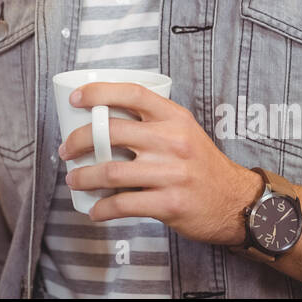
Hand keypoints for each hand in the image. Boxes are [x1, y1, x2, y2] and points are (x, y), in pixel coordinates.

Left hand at [57, 83, 260, 245]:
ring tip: (74, 179)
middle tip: (66, 150)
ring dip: (83, 177)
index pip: (133, 93)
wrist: (235, 201)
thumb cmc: (201, 165)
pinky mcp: (170, 203)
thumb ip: (152, 123)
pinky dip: (102, 209)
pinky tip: (94, 210)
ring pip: (110, 171)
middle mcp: (172, 141)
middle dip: (78, 140)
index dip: (100, 92)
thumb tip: (103, 121)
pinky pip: (123, 204)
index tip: (76, 98)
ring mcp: (171, 173)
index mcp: (175, 117)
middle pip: (111, 132)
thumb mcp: (184, 132)